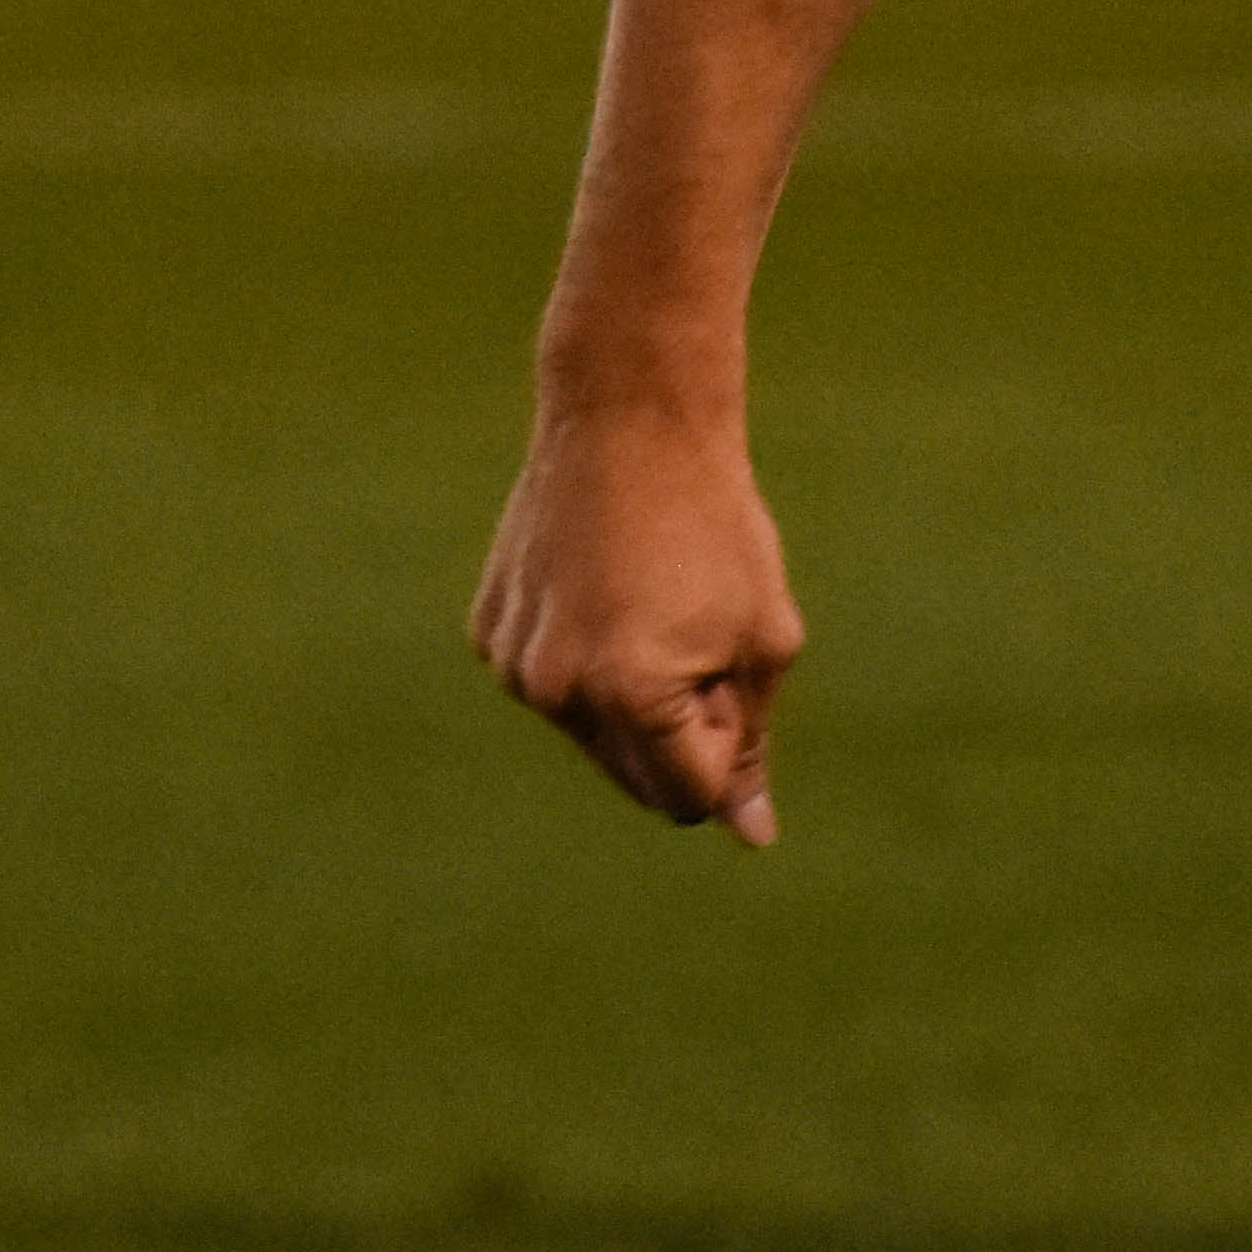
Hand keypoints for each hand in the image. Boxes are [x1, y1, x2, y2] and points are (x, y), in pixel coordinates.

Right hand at [471, 399, 801, 845]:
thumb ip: (752, 743)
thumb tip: (752, 834)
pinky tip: (601, 582)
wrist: (630, 418)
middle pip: (635, 777)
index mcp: (630, 695)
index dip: (726, 743)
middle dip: (677, 732)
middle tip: (694, 634)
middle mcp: (555, 690)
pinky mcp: (488, 630)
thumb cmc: (715, 525)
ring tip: (647, 598)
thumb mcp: (763, 637)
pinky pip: (550, 681)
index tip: (728, 666)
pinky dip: (584, 656)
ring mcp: (511, 662)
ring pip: (590, 731)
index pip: (689, 795)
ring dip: (628, 696)